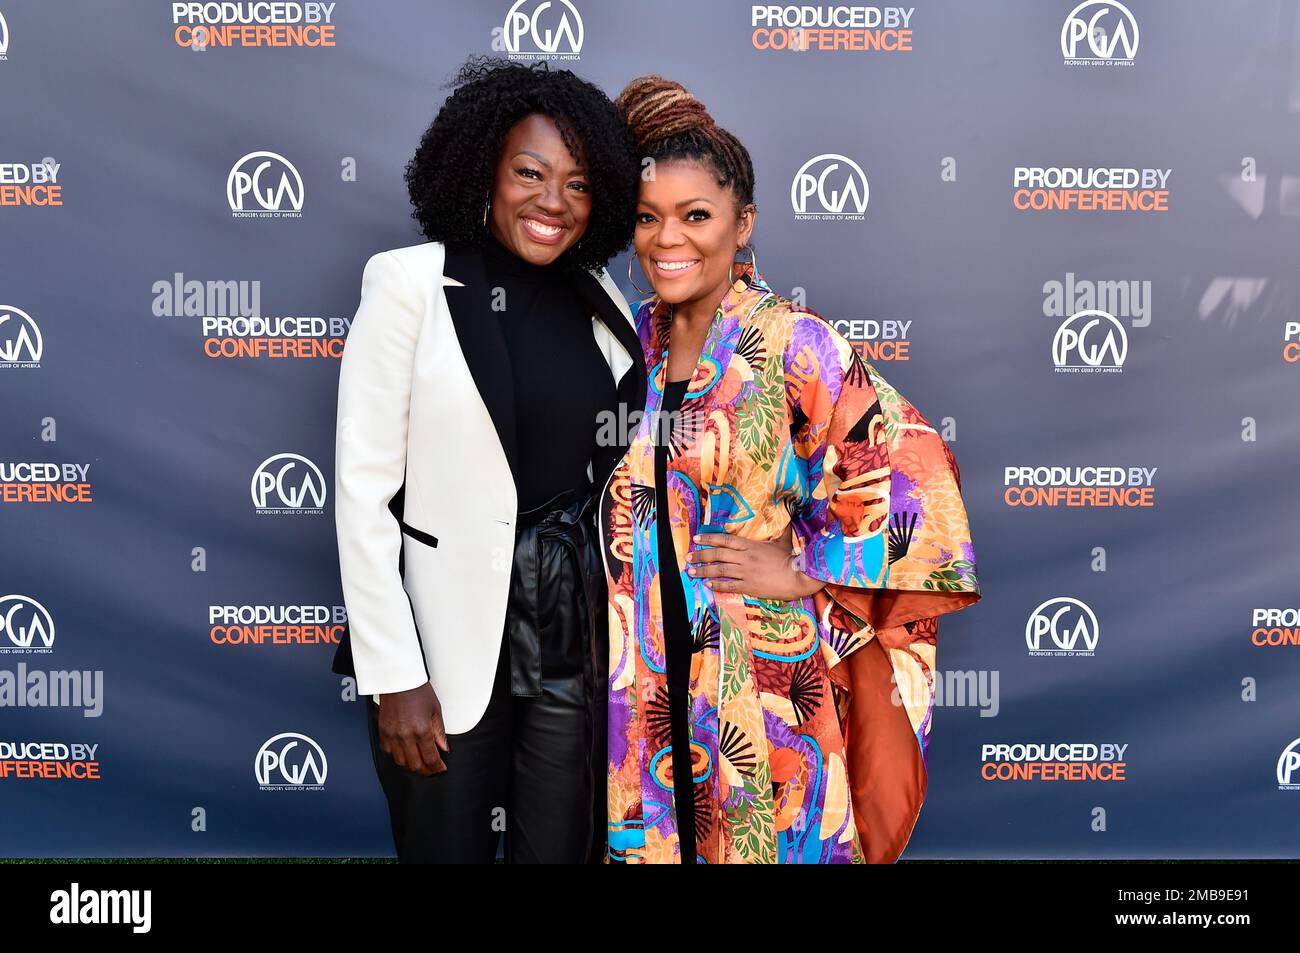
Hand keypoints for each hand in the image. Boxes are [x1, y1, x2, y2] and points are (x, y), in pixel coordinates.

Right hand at [377, 682, 449, 775]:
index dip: (437, 767)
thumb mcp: (435, 710)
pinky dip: (397, 755)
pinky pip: (388, 751)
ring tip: (419, 762)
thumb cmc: (417, 690)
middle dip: (426, 770)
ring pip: (400, 761)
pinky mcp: (382, 731)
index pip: (431, 758)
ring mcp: (392, 735)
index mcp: (422, 730)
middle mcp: (406, 735)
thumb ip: (439, 732)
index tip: (441, 769)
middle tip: (432, 769)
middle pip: (415, 764)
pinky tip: (405, 752)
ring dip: (411, 765)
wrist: (398, 679)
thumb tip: (444, 748)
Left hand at [686, 530, 824, 600]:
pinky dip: (717, 584)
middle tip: (687, 556)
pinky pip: (728, 585)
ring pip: (719, 570)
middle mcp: (744, 558)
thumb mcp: (783, 540)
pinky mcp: (748, 586)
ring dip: (703, 570)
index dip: (709, 538)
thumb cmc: (790, 558)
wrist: (798, 577)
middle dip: (700, 555)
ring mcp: (745, 572)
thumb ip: (781, 529)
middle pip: (717, 555)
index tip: (696, 538)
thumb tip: (788, 513)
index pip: (724, 540)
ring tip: (691, 571)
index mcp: (750, 545)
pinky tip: (707, 584)